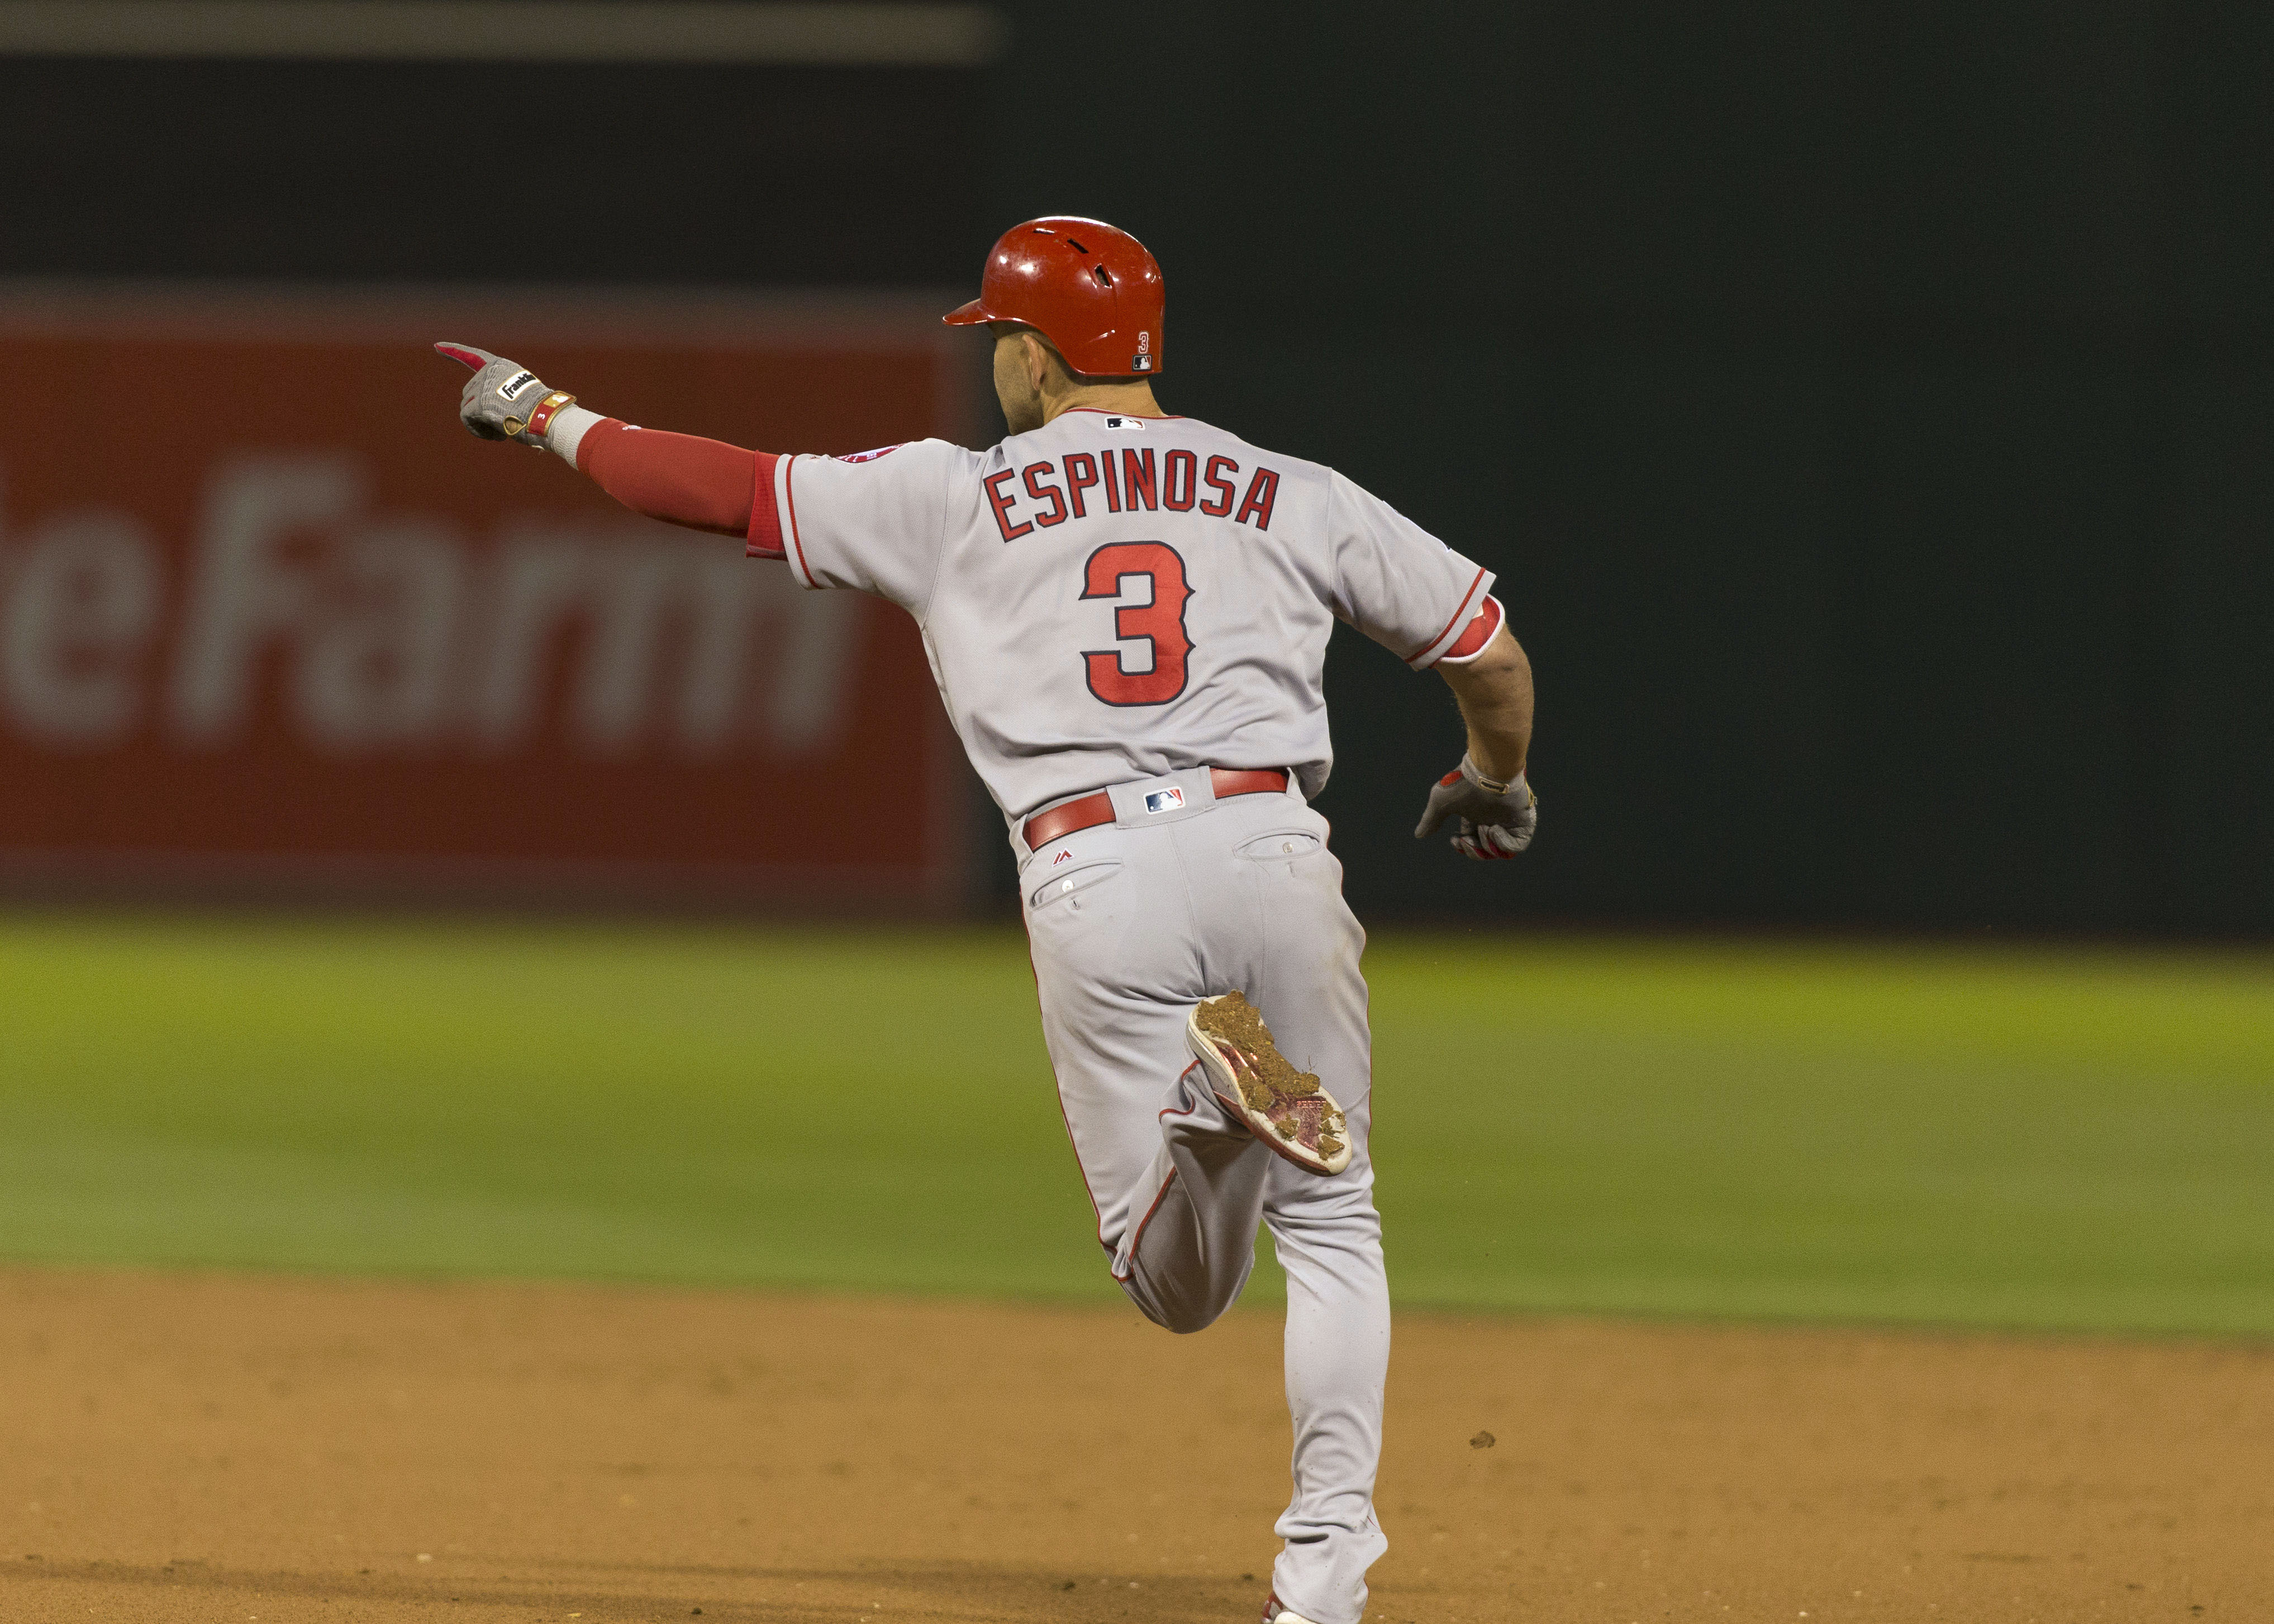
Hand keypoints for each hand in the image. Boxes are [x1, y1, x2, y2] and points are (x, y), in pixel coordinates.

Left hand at [434, 342, 572, 446]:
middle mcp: (489, 371)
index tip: (436, 346)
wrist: (547, 418)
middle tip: (501, 422)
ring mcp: (482, 386)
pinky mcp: (478, 403)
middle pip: (469, 393)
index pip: (473, 356)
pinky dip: (478, 431)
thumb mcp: (521, 394)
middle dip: (479, 410)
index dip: (453, 350)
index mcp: (501, 366)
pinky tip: (496, 436)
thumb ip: (500, 394)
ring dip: (480, 422)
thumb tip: (486, 412)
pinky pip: (466, 419)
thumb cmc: (540, 412)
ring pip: (466, 407)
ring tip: (502, 430)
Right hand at [1414, 754, 1537, 860]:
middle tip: (1467, 840)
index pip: (1470, 842)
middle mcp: (1492, 820)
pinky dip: (1504, 844)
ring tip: (1484, 830)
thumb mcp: (1441, 802)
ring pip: (1501, 851)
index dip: (1463, 847)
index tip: (1456, 840)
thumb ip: (1431, 819)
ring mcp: (1508, 822)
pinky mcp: (1523, 822)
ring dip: (1488, 848)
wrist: (1488, 771)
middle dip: (1474, 851)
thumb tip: (1418, 835)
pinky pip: (1518, 845)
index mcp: (1475, 817)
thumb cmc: (1464, 783)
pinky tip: (1494, 830)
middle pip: (1485, 851)